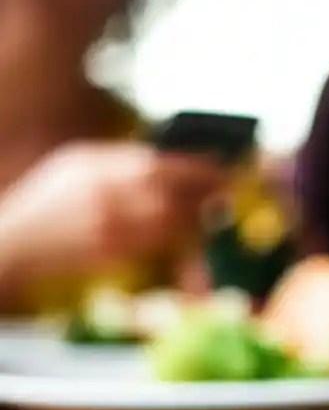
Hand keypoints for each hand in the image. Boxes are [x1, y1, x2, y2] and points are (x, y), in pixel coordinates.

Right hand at [0, 142, 225, 276]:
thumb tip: (165, 158)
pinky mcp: (112, 252)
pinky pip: (159, 244)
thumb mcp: (77, 165)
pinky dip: (182, 237)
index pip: (156, 162)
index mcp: (95, 165)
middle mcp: (103, 193)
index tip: (219, 165)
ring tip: (214, 211)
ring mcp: (108, 224)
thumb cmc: (51, 200)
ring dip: (199, 216)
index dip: (194, 165)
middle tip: (226, 190)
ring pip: (170, 220)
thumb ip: (118, 160)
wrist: (18, 239)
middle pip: (169, 191)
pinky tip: (193, 233)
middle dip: (204, 190)